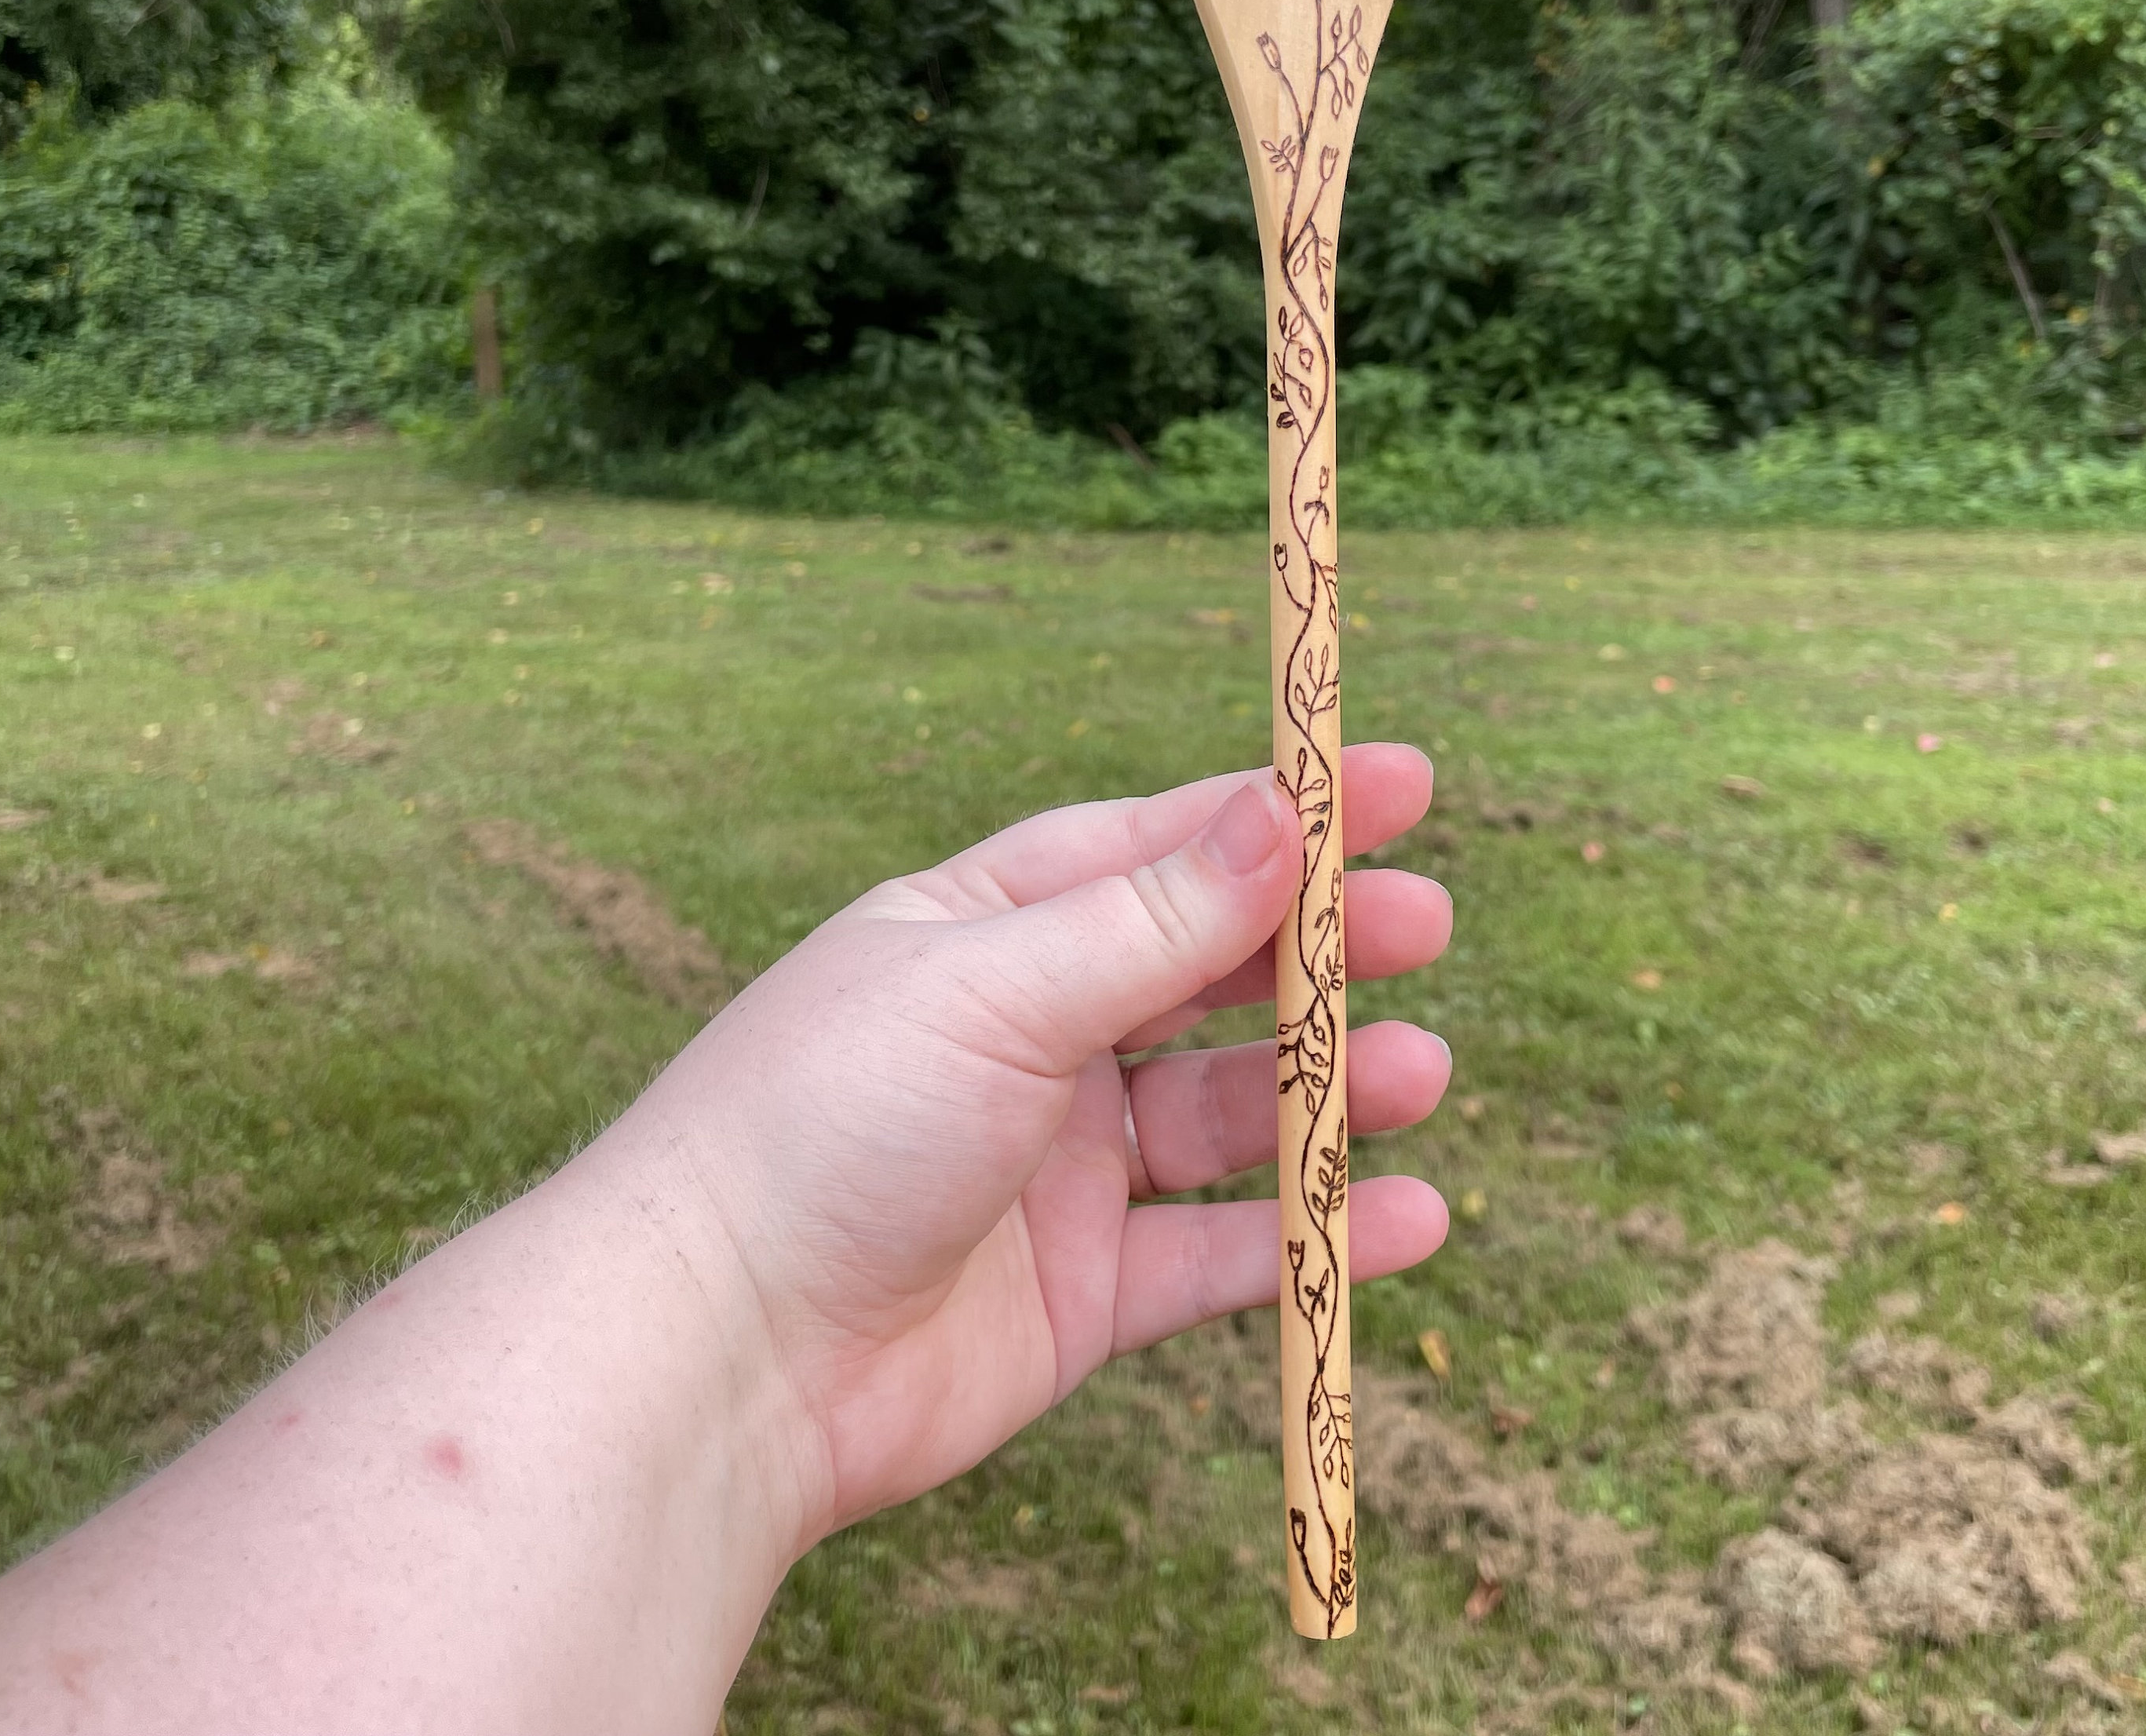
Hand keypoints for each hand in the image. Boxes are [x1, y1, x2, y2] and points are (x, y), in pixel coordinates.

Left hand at [623, 744, 1453, 1546]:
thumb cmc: (825, 1125)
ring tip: (1419, 1072)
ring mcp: (1059, 1167)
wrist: (715, 1359)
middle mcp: (1029, 1037)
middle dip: (1320, 950)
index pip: (1158, 847)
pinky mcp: (1083, 1290)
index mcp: (986, 931)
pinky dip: (1316, 1235)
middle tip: (1430, 927)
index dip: (1279, 817)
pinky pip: (1224, 1251)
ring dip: (1331, 1091)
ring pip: (1229, 1112)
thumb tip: (1280, 814)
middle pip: (1208, 973)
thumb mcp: (997, 988)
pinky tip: (1409, 1217)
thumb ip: (1152, 920)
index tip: (1400, 786)